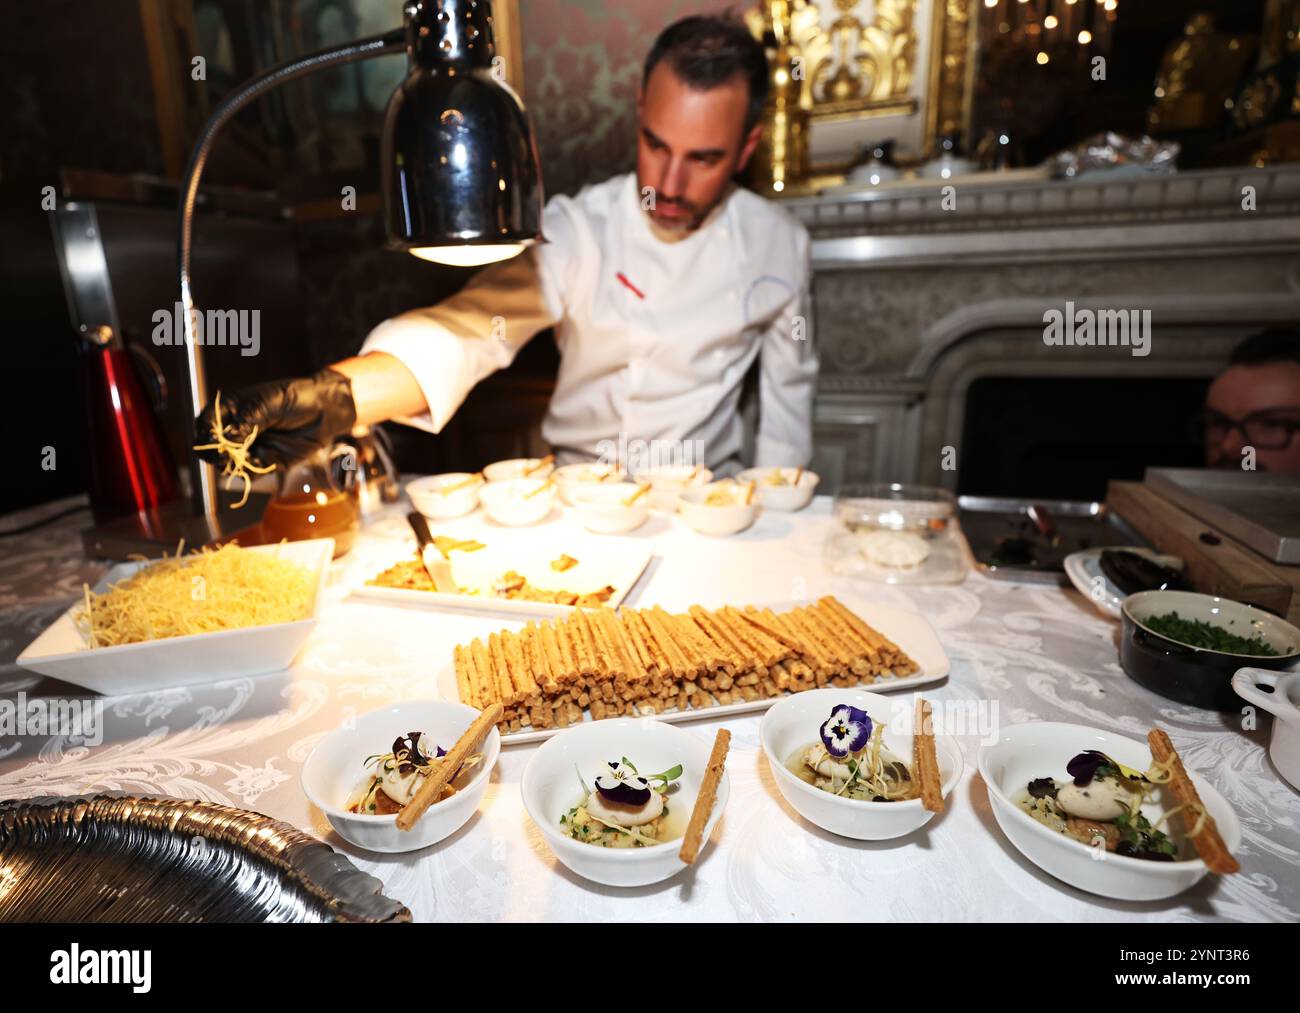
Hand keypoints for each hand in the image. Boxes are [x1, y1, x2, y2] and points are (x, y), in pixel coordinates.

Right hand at [193, 368, 356, 471]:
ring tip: (239, 460)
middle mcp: (236, 430)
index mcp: (231, 410)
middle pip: (212, 447)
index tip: (213, 439)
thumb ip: (249, 420)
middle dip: (215, 453)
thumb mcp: (269, 403)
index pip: (206, 423)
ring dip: (231, 465)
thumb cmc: (296, 398)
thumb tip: (229, 438)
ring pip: (229, 462)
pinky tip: (257, 463)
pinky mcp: (265, 461)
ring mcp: (250, 447)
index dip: (205, 432)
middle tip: (224, 455)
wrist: (325, 410)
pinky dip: (250, 472)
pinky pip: (251, 472)